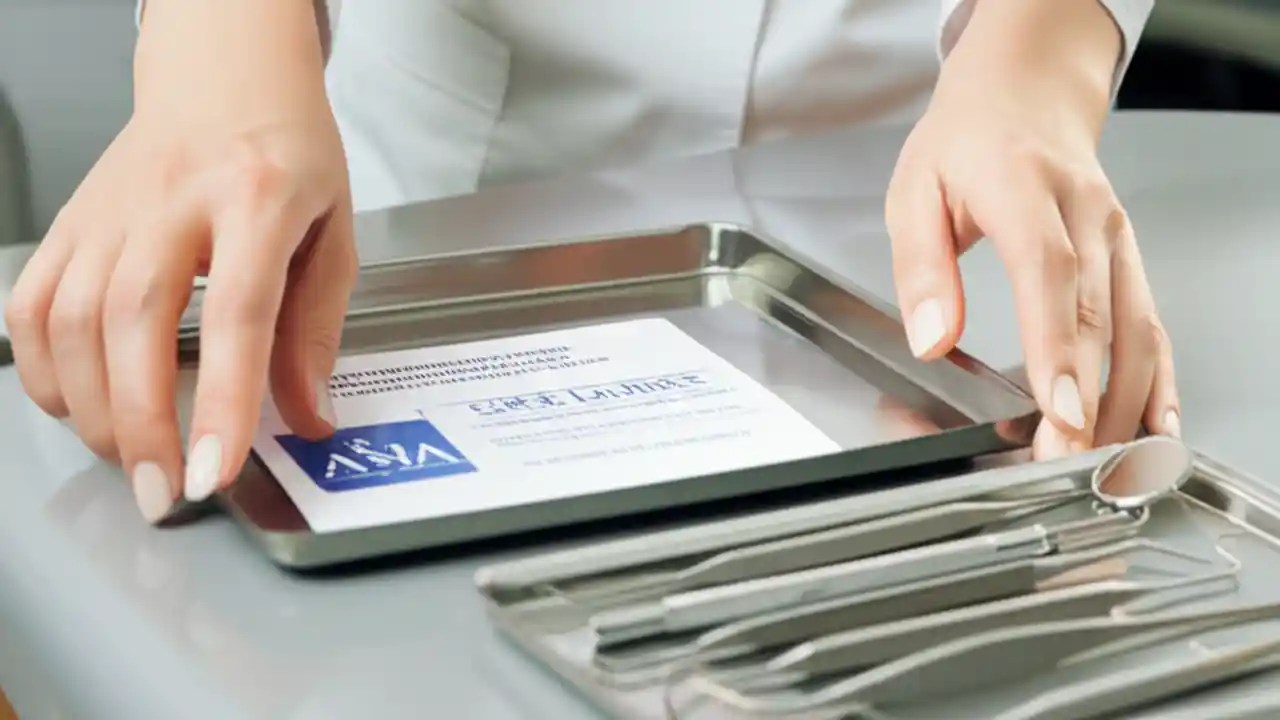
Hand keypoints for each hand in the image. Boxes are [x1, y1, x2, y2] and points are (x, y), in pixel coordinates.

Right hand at [4, 0, 354, 521]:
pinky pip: (32, 306)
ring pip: (71, 320)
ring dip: (95, 410)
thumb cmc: (287, 151)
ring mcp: (108, 209)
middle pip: (133, 322)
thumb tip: (309, 418)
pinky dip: (45, 370)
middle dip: (143, 424)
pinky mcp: (71, 223)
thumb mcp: (334, 231)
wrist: (225, 77)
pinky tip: (80, 406)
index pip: (236, 311)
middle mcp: (172, 199)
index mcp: (257, 196)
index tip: (214, 471)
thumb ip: (318, 327)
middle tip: (165, 494)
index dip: (224, 401)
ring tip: (135, 460)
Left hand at [884, 0, 1178, 457]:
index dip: (1058, 348)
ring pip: (1136, 326)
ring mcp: (1117, 234)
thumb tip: (931, 338)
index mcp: (1024, 189)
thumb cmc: (965, 141)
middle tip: (1069, 464)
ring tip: (1108, 465)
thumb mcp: (914, 192)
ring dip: (1127, 402)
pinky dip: (1157, 379)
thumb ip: (921, 268)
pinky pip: (1150, 321)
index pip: (1049, 275)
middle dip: (1089, 399)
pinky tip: (1153, 427)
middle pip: (1097, 314)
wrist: (1025, 89)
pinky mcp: (1128, 253)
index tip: (1059, 411)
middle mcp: (1085, 212)